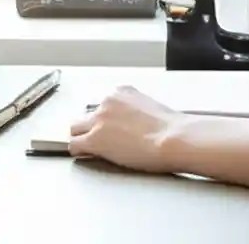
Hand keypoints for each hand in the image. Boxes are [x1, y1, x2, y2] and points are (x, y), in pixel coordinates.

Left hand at [68, 86, 184, 172]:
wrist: (174, 139)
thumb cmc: (172, 129)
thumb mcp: (153, 109)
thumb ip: (136, 113)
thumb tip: (134, 125)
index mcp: (123, 92)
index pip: (102, 104)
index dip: (105, 120)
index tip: (110, 128)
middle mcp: (108, 101)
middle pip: (86, 115)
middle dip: (91, 127)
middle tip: (100, 139)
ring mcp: (99, 120)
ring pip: (76, 128)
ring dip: (83, 138)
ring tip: (92, 149)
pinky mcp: (94, 139)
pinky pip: (74, 144)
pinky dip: (78, 151)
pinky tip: (86, 156)